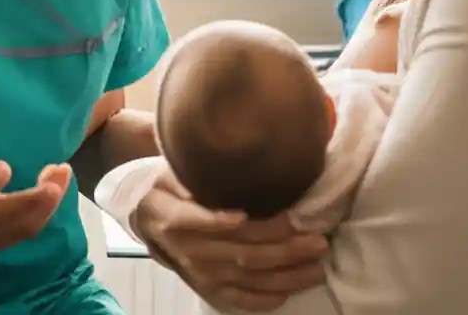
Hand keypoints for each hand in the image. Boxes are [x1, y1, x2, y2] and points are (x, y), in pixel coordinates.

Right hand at [0, 145, 71, 249]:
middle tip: (63, 169)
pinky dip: (42, 211)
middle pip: (23, 223)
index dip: (34, 198)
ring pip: (27, 228)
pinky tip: (50, 189)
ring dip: (49, 204)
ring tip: (60, 173)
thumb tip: (4, 173)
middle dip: (49, 198)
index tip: (55, 177)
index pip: (8, 210)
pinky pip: (25, 229)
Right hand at [133, 168, 327, 311]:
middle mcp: (191, 251)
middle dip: (283, 248)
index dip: (220, 220)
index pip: (199, 221)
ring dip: (286, 275)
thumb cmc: (169, 190)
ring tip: (317, 265)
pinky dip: (264, 299)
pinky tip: (289, 290)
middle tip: (317, 240)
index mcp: (177, 219)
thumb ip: (191, 175)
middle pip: (240, 251)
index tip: (248, 215)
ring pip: (248, 278)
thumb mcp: (171, 173)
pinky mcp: (209, 289)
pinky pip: (239, 300)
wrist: (150, 221)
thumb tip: (214, 168)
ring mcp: (202, 274)